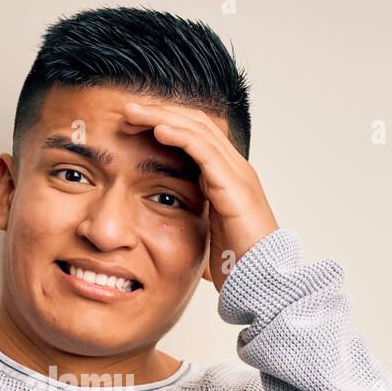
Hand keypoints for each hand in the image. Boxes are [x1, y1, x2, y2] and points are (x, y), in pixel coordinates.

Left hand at [121, 101, 277, 292]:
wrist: (264, 282)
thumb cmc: (238, 264)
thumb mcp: (207, 235)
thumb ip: (194, 221)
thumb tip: (172, 227)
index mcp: (227, 178)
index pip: (195, 136)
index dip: (165, 124)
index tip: (132, 125)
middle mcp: (235, 169)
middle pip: (196, 124)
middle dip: (160, 112)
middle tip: (127, 108)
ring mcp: (237, 174)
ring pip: (198, 129)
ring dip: (162, 117)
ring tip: (133, 112)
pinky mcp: (234, 186)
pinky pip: (204, 151)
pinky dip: (180, 136)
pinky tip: (157, 129)